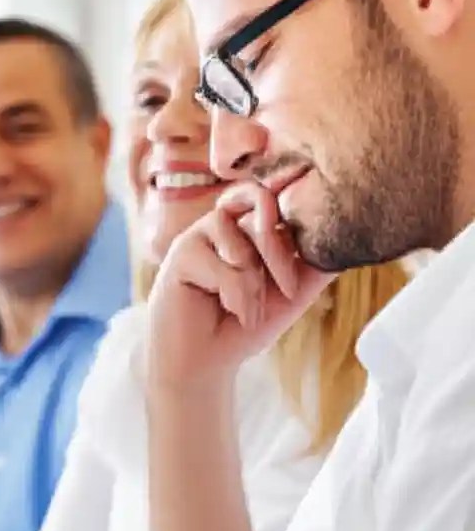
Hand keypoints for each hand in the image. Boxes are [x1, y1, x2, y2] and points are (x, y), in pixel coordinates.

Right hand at [147, 182, 333, 389]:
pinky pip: (224, 268)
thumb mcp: (292, 292)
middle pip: (260, 206)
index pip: (269, 192)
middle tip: (287, 289)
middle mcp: (223, 224)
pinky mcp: (181, 254)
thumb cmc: (245, 324)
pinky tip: (227, 311)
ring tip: (246, 311)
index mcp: (247, 226)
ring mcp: (199, 236)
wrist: (206, 361)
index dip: (282, 174)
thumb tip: (349, 240)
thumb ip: (315, 264)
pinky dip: (234, 297)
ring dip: (253, 286)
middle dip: (278, 252)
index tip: (302, 169)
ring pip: (243, 243)